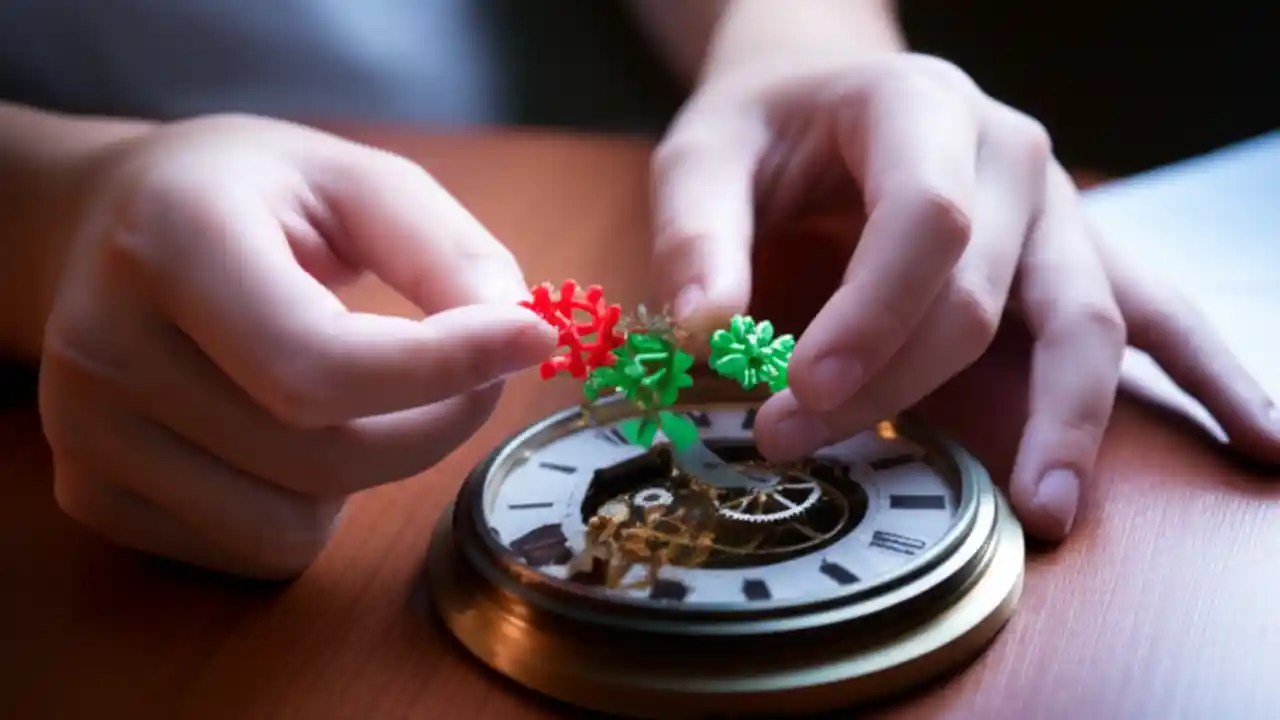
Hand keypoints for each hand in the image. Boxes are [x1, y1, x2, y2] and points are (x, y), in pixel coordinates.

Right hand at [37, 115, 554, 577]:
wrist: (108, 225)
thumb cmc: (248, 198)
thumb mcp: (354, 180)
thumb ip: (445, 250)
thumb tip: (518, 335)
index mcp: (173, 240)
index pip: (320, 362)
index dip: (443, 369)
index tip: (528, 339)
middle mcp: (107, 344)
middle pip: (325, 456)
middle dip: (433, 424)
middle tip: (467, 371)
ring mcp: (88, 433)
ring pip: (296, 526)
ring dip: (365, 472)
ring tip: (339, 389)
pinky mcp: (94, 496)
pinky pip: (256, 552)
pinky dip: (308, 507)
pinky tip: (285, 429)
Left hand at [650, 54, 1279, 539]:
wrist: (826, 91)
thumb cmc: (767, 129)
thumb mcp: (705, 156)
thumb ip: (699, 237)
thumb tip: (708, 333)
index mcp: (919, 108)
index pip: (924, 218)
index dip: (871, 317)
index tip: (799, 395)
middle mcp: (1008, 155)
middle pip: (987, 293)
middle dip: (897, 385)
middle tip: (795, 445)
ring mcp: (1055, 211)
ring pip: (1088, 320)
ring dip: (1072, 421)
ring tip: (1048, 510)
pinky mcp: (1070, 259)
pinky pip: (1153, 317)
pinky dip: (1208, 379)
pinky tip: (1258, 439)